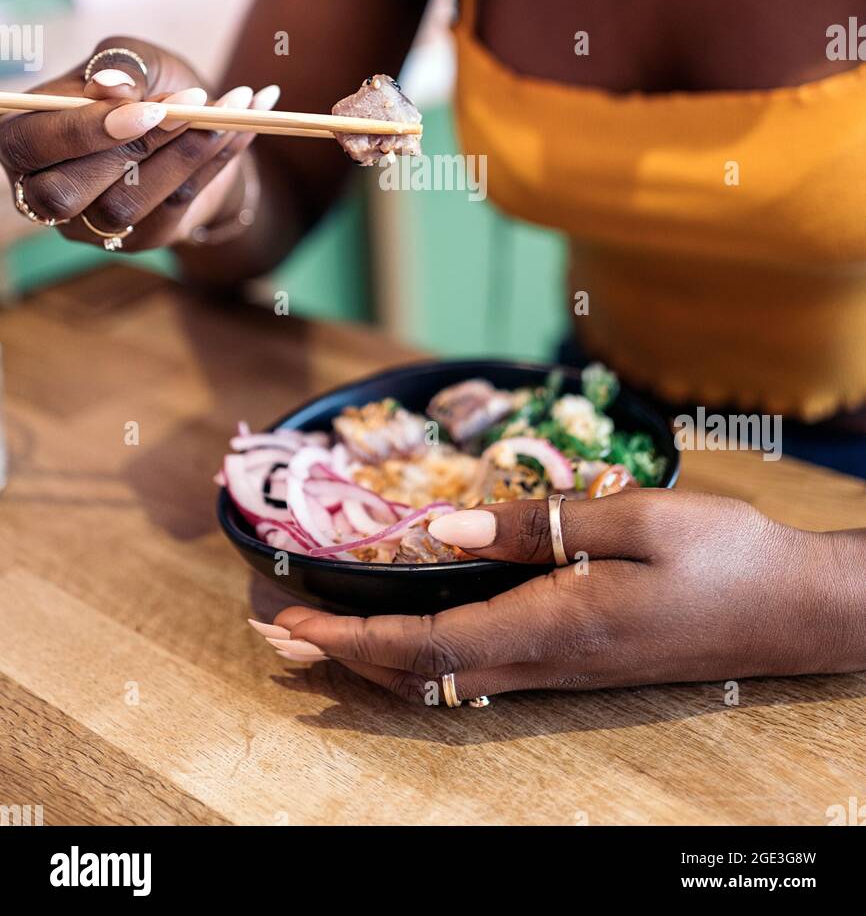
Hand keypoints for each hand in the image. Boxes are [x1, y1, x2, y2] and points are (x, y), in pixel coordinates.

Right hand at [0, 37, 277, 250]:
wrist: (202, 121)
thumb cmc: (153, 86)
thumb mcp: (139, 60)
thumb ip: (122, 65)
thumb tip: (108, 87)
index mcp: (24, 139)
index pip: (25, 145)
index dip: (81, 131)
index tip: (144, 106)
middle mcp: (44, 191)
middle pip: (63, 192)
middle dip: (133, 147)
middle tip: (193, 104)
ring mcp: (90, 224)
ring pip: (123, 204)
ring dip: (185, 151)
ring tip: (234, 103)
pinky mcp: (140, 237)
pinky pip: (173, 205)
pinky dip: (213, 159)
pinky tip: (244, 123)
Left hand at [271, 491, 863, 702]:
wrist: (795, 611)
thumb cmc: (724, 556)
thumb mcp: (637, 520)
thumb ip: (538, 525)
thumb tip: (443, 528)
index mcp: (554, 623)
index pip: (428, 642)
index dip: (352, 637)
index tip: (292, 624)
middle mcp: (547, 658)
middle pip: (422, 671)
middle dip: (344, 654)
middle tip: (279, 629)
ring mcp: (563, 666)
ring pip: (447, 677)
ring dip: (377, 655)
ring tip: (325, 629)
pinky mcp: (578, 659)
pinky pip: (480, 668)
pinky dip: (424, 651)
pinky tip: (413, 628)